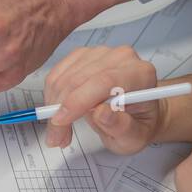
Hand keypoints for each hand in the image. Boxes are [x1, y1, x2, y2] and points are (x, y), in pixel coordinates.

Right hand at [42, 46, 162, 151]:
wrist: (136, 112)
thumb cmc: (138, 125)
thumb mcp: (135, 138)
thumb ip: (122, 127)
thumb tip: (101, 113)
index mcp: (140, 74)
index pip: (104, 81)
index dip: (78, 101)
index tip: (60, 122)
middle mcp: (120, 58)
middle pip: (79, 80)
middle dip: (61, 111)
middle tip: (57, 138)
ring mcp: (99, 53)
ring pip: (63, 79)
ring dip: (54, 106)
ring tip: (60, 131)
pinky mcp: (81, 55)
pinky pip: (56, 75)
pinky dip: (51, 97)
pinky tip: (59, 112)